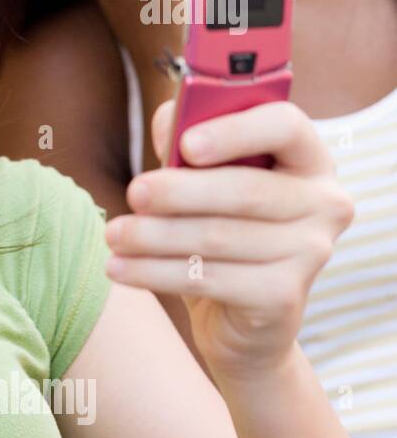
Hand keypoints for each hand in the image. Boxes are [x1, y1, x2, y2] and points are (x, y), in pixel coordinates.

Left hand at [103, 100, 353, 378]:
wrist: (240, 318)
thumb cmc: (218, 229)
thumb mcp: (203, 180)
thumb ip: (187, 143)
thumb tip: (170, 118)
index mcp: (308, 159)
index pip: (286, 127)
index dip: (235, 132)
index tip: (187, 145)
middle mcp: (323, 203)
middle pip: (245, 190)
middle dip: (179, 192)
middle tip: (132, 192)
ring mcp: (310, 253)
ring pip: (218, 238)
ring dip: (154, 236)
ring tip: (113, 235)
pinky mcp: (284, 297)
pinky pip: (210, 279)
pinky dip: (155, 272)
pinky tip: (120, 268)